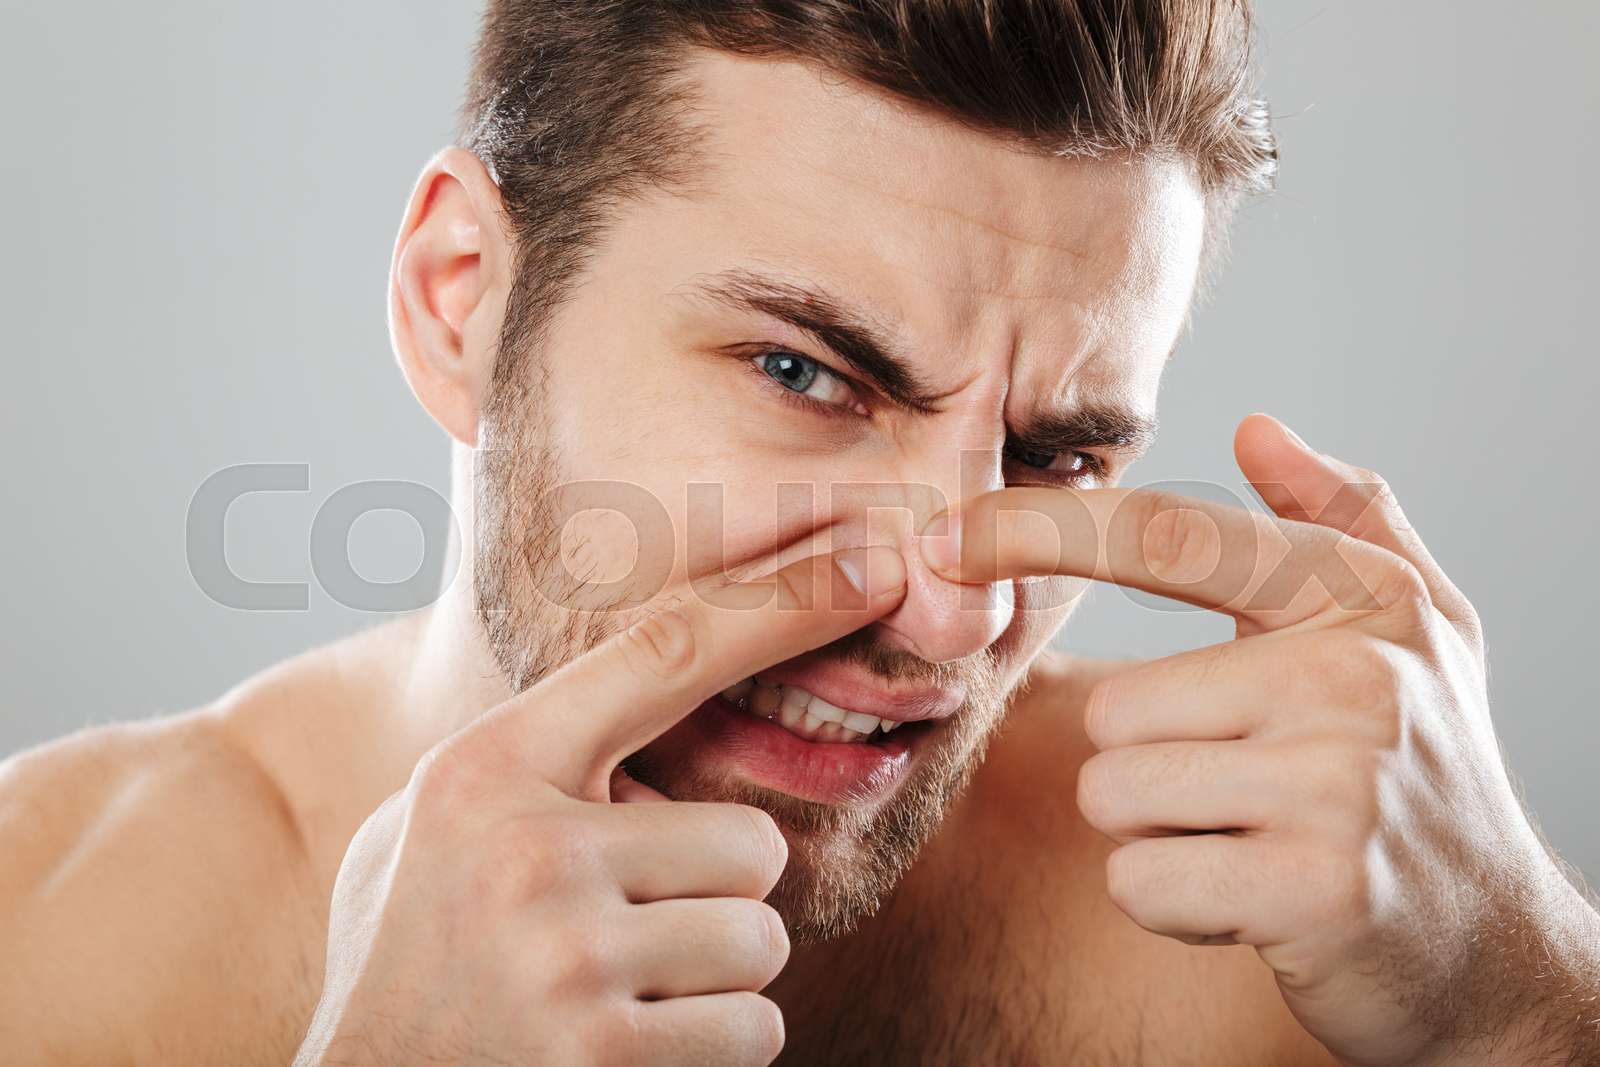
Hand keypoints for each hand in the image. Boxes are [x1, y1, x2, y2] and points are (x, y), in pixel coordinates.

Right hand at [293, 547, 907, 1066]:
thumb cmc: (410, 949)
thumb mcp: (432, 820)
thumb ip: (535, 751)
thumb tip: (683, 661)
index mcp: (491, 769)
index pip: (665, 654)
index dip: (782, 602)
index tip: (871, 558)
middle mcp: (531, 855)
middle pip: (755, 843)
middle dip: (720, 892)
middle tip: (637, 920)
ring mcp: (567, 965)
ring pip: (762, 941)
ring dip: (716, 973)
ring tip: (623, 984)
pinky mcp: (601, 1061)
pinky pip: (752, 1031)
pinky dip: (712, 1045)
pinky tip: (627, 1042)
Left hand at [922, 414, 1599, 1065]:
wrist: (1496, 950)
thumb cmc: (1426, 773)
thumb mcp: (1413, 627)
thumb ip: (1338, 516)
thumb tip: (1256, 428)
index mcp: (1359, 596)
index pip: (1166, 540)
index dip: (1041, 529)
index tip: (948, 535)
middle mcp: (1354, 676)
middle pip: (1111, 709)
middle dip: (1151, 764)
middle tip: (1249, 792)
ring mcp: (1338, 784)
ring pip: (1114, 793)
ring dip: (1161, 834)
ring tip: (1257, 839)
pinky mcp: (1314, 890)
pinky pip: (1139, 880)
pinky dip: (1176, 904)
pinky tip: (1258, 900)